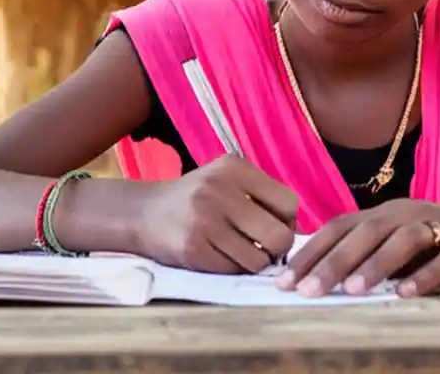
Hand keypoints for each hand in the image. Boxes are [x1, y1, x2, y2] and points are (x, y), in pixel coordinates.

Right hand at [136, 155, 298, 273]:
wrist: (143, 212)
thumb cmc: (195, 198)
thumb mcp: (225, 178)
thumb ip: (259, 194)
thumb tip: (295, 228)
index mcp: (235, 168)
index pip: (288, 203)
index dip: (288, 221)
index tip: (274, 226)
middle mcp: (220, 191)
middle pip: (278, 235)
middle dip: (277, 249)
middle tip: (264, 248)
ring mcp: (204, 221)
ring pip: (257, 259)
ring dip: (254, 263)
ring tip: (241, 253)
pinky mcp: (192, 249)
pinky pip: (232, 270)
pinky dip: (232, 269)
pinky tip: (220, 256)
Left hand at [279, 199, 439, 297]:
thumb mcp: (404, 246)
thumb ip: (370, 255)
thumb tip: (318, 276)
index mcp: (387, 213)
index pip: (339, 228)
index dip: (310, 252)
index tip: (284, 281)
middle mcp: (410, 213)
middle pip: (365, 233)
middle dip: (332, 262)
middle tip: (306, 290)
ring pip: (403, 240)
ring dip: (375, 265)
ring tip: (352, 291)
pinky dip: (425, 275)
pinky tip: (406, 294)